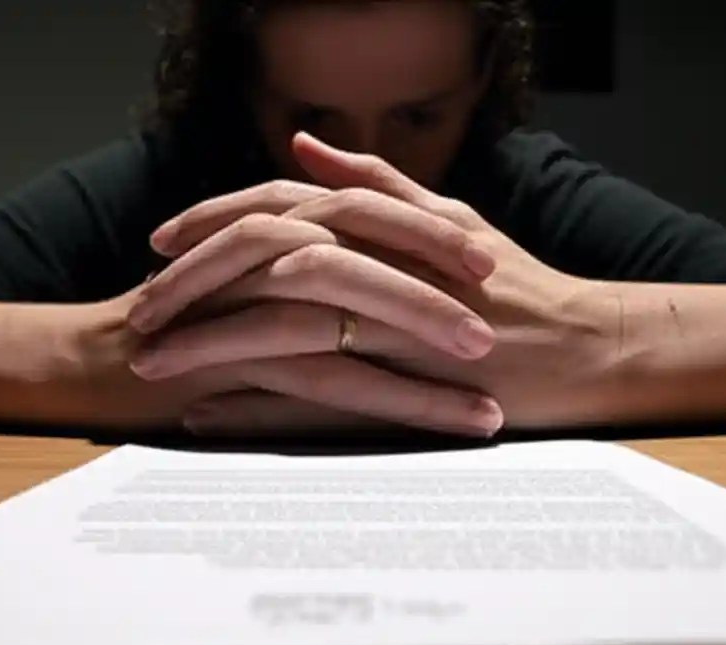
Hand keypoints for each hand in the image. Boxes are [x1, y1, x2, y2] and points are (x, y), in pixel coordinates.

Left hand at [133, 133, 610, 433]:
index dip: (215, 221)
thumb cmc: (517, 284)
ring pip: (282, 328)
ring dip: (210, 346)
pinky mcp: (409, 389)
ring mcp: (396, 330)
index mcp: (389, 225)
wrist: (586, 350)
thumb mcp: (450, 218)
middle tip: (140, 311)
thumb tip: (303, 145)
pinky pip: (317, 401)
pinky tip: (209, 418)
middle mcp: (386, 268)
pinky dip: (258, 409)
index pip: (283, 208)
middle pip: (266, 264)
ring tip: (154, 365)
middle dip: (194, 287)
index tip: (163, 241)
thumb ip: (376, 183)